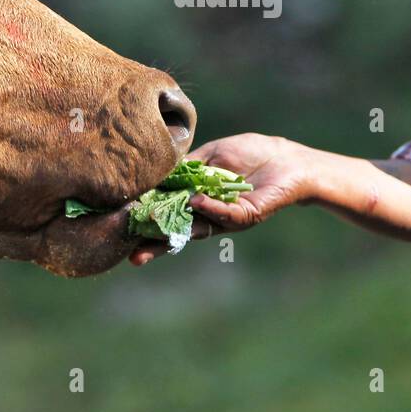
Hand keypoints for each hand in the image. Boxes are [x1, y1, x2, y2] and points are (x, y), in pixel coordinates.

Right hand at [128, 133, 316, 266]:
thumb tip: (159, 172)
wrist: (287, 159)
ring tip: (152, 224)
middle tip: (133, 256)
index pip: (169, 214)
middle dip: (156, 244)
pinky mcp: (247, 215)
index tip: (123, 225)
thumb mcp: (213, 155)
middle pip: (179, 232)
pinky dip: (210, 208)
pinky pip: (226, 215)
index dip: (148, 220)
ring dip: (177, 228)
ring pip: (199, 228)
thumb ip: (189, 167)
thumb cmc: (251, 154)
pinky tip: (196, 201)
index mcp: (199, 200)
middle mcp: (211, 215)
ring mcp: (228, 218)